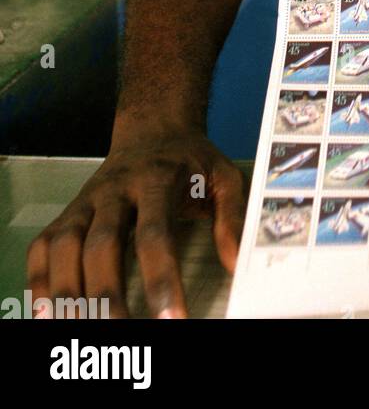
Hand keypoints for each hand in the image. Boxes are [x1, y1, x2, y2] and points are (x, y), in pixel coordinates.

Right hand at [26, 124, 245, 318]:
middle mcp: (114, 190)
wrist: (154, 128)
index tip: (173, 319)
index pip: (154, 234)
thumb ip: (233, 217)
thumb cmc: (190, 160)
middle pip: (103, 245)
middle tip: (121, 333)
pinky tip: (47, 314)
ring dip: (68, 292)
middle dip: (108, 295)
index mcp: (156, 180)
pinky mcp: (68, 212)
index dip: (161, 279)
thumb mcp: (224, 176)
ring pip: (65, 247)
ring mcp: (86, 201)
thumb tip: (236, 263)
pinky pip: (43, 247)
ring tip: (80, 330)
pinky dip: (40, 281)